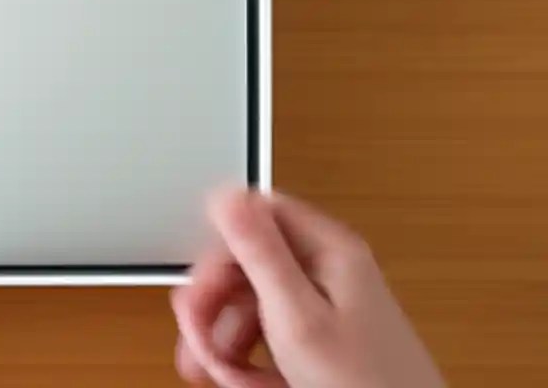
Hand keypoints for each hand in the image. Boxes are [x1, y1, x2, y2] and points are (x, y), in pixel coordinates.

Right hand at [171, 189, 445, 387]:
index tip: (200, 284)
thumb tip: (228, 194)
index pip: (256, 214)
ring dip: (224, 338)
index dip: (219, 247)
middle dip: (215, 303)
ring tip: (222, 373)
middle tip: (201, 340)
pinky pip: (265, 333)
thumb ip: (262, 251)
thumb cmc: (363, 382)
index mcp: (328, 250)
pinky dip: (246, 357)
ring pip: (249, 303)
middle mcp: (326, 271)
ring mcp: (322, 306)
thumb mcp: (299, 316)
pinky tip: (244, 380)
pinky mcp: (317, 338)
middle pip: (246, 264)